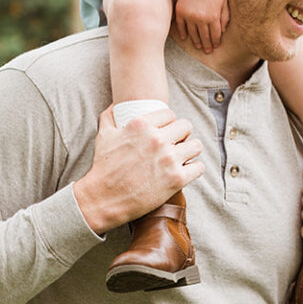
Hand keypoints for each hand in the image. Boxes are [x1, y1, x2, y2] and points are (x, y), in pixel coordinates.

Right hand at [73, 107, 203, 233]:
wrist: (103, 198)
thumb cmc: (103, 167)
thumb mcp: (103, 135)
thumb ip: (109, 116)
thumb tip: (115, 105)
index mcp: (141, 125)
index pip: (170, 114)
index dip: (169, 123)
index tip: (167, 132)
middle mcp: (157, 139)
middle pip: (186, 127)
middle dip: (181, 136)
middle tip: (175, 146)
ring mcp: (169, 159)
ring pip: (196, 145)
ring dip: (190, 152)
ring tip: (182, 158)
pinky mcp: (177, 178)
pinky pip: (198, 167)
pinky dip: (193, 170)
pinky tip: (185, 172)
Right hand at [174, 0, 228, 52]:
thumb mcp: (224, 2)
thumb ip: (225, 17)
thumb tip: (223, 31)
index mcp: (213, 16)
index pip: (215, 35)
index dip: (215, 42)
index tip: (215, 46)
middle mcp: (200, 18)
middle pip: (204, 37)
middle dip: (206, 45)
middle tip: (207, 51)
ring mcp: (189, 16)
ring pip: (193, 34)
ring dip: (196, 41)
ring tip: (198, 46)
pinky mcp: (180, 12)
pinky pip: (181, 26)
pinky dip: (183, 33)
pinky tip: (186, 38)